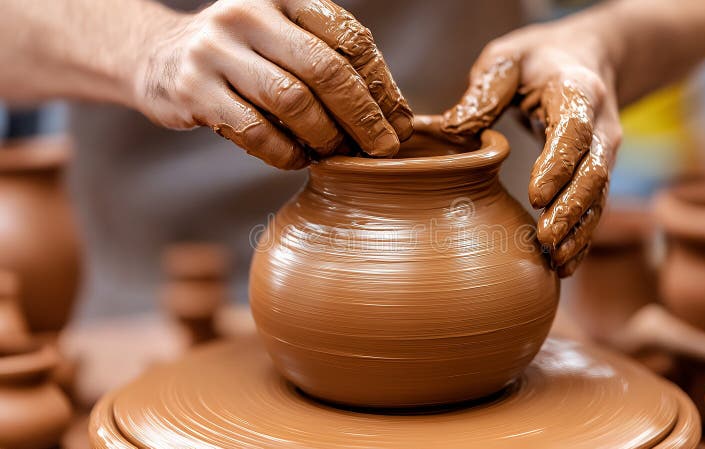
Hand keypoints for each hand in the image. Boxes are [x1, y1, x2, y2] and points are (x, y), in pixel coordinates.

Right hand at [132, 0, 411, 168]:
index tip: (400, 120)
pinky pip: (256, 131)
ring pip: (292, 101)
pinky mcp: (194, 90)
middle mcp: (250, 15)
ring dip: (326, 136)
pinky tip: (301, 159)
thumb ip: (329, 60)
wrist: (158, 56)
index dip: (382, 83)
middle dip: (364, 116)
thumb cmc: (243, 55)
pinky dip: (286, 153)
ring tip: (339, 154)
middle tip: (384, 147)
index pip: (349, 38)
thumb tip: (394, 117)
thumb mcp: (283, 37)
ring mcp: (217, 50)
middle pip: (325, 69)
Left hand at [442, 22, 621, 276]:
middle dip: (572, 210)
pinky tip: (564, 264)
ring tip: (557, 264)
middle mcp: (600, 126)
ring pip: (598, 198)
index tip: (536, 198)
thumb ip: (483, 91)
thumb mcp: (506, 60)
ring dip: (580, 232)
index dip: (559, 166)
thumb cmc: (535, 61)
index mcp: (577, 92)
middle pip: (594, 173)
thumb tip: (450, 130)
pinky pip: (594, 208)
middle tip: (545, 240)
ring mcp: (604, 153)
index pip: (574, 132)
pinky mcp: (597, 173)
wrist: (581, 61)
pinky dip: (582, 236)